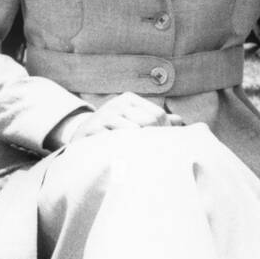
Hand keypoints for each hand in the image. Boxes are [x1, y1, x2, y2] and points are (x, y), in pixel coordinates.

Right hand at [59, 92, 184, 145]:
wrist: (78, 136)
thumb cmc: (113, 131)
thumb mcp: (132, 122)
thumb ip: (156, 121)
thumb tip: (180, 121)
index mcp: (129, 100)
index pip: (157, 114)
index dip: (163, 132)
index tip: (161, 147)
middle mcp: (117, 104)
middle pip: (148, 121)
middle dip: (152, 140)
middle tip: (153, 156)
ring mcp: (103, 115)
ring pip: (133, 131)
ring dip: (138, 146)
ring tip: (140, 158)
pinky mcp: (92, 129)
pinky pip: (113, 139)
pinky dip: (121, 149)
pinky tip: (123, 157)